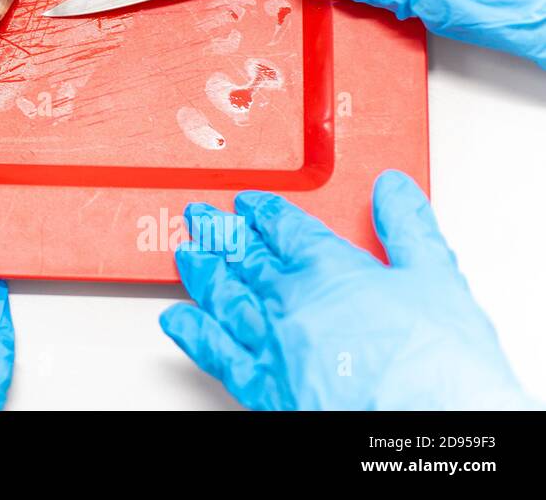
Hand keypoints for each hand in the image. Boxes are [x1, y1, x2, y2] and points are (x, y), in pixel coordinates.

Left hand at [160, 172, 532, 409]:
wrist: (430, 427)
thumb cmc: (439, 368)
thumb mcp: (438, 280)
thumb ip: (409, 228)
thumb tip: (392, 189)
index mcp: (327, 269)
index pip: (285, 227)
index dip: (262, 211)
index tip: (248, 203)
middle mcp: (289, 303)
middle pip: (246, 257)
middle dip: (221, 233)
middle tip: (201, 217)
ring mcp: (272, 345)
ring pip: (224, 298)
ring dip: (202, 271)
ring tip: (187, 253)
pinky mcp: (264, 387)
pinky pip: (217, 355)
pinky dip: (193, 334)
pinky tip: (177, 320)